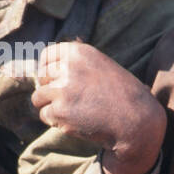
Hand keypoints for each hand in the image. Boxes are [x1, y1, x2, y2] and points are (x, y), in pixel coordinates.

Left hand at [31, 41, 165, 173]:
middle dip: (50, 90)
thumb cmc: (122, 95)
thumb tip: (41, 69)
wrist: (136, 121)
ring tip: (73, 112)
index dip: (47, 69)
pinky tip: (75, 122)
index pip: (46, 56)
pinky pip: (45, 115)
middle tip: (70, 100)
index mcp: (80, 52)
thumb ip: (75, 64)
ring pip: (38, 98)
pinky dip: (56, 121)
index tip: (53, 80)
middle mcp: (69, 67)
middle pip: (41, 77)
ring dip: (51, 106)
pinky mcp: (60, 111)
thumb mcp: (101, 67)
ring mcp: (63, 89)